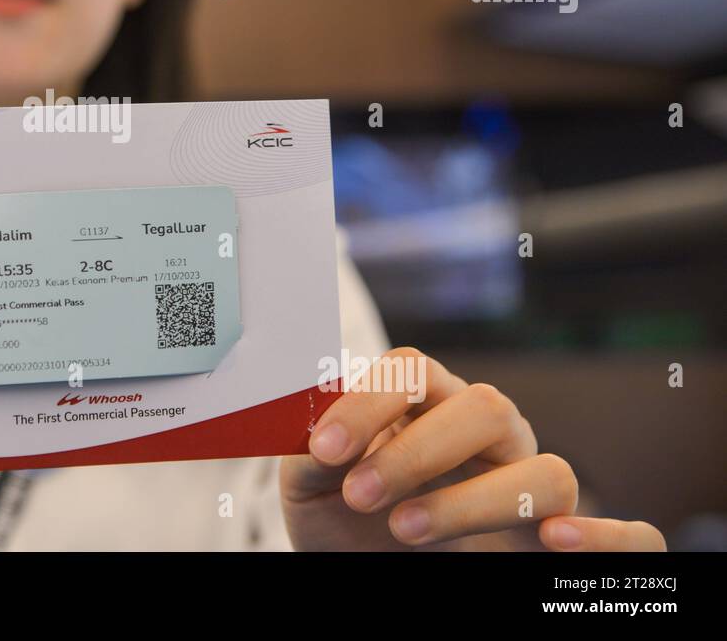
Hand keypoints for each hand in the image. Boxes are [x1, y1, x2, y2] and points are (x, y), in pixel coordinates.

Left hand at [279, 347, 665, 550]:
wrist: (364, 571)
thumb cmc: (342, 523)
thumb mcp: (312, 487)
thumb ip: (311, 454)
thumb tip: (315, 434)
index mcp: (428, 403)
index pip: (413, 370)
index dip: (370, 403)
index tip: (323, 450)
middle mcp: (490, 435)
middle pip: (485, 406)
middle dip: (418, 450)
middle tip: (360, 494)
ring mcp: (534, 485)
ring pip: (547, 470)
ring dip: (475, 501)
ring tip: (404, 529)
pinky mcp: (564, 544)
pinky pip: (630, 535)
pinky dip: (608, 537)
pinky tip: (555, 540)